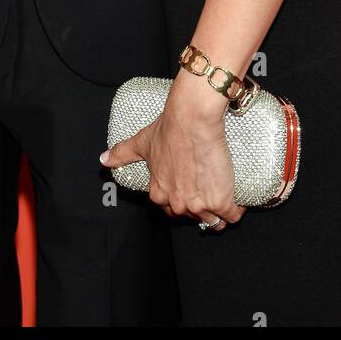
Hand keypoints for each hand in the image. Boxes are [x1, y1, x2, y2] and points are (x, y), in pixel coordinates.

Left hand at [100, 73, 244, 228]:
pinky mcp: (221, 201)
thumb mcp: (142, 142)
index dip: (186, 200)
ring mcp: (199, 205)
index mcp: (159, 194)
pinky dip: (236, 208)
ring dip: (220, 211)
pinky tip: (236, 197)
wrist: (192, 119)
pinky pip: (232, 215)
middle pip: (195, 217)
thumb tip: (103, 159)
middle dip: (203, 207)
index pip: (174, 211)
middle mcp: (177, 204)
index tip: (194, 189)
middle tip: (210, 188)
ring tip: (224, 192)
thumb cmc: (169, 127)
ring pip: (214, 220)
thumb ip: (123, 153)